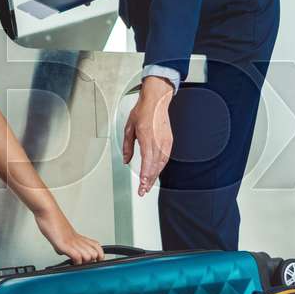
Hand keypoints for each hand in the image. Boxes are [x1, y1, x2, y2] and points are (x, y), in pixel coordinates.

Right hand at [34, 206, 104, 265]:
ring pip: (89, 256)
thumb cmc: (53, 221)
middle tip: (83, 262)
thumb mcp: (62, 235)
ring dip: (84, 262)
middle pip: (96, 254)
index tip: (93, 261)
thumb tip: (62, 251)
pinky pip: (77, 256)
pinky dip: (76, 262)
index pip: (97, 247)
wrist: (48, 212)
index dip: (98, 255)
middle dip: (91, 261)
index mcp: (79, 237)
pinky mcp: (64, 244)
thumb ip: (64, 244)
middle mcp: (78, 240)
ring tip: (76, 261)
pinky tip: (71, 260)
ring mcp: (72, 242)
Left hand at [122, 76, 174, 195]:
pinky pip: (165, 158)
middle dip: (148, 181)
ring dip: (154, 176)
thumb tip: (125, 160)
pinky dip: (160, 168)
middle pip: (154, 167)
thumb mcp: (128, 129)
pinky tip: (155, 173)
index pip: (147, 162)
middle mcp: (158, 142)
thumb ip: (127, 147)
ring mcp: (165, 142)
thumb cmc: (142, 112)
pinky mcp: (169, 142)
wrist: (156, 102)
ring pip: (161, 165)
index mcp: (147, 139)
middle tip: (143, 191)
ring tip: (148, 185)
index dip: (144, 176)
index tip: (142, 185)